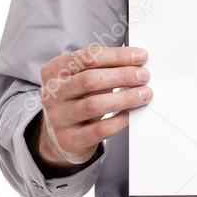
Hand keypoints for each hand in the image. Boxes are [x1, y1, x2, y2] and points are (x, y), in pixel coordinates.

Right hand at [35, 45, 152, 167]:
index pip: (87, 57)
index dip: (117, 55)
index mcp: (54, 71)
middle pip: (89, 80)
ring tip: (144, 94)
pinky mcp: (70, 140)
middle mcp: (52, 94)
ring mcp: (58, 118)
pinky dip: (119, 120)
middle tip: (144, 76)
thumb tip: (137, 63)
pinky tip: (131, 114)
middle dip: (122, 76)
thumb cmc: (79, 100)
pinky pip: (99, 129)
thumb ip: (104, 68)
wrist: (62, 136)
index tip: (140, 56)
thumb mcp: (83, 79)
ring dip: (125, 98)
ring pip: (94, 104)